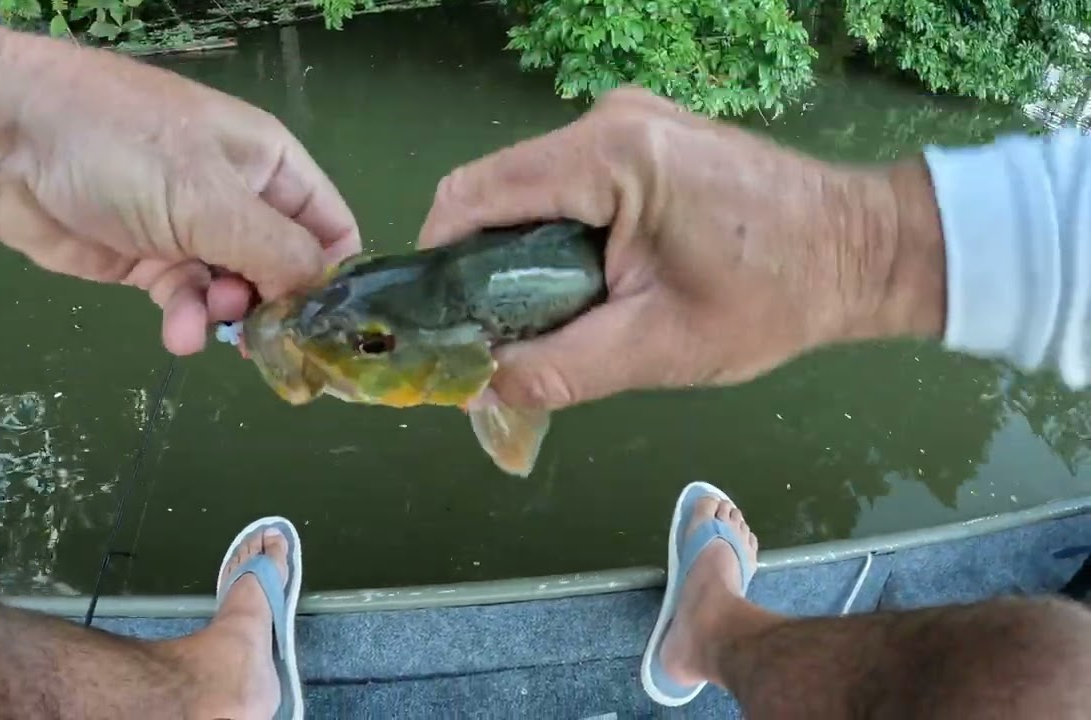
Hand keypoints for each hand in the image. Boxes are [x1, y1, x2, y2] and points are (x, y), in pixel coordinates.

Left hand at [0, 20, 359, 354]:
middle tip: (261, 339)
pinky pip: (188, 302)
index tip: (328, 329)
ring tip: (206, 326)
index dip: (335, 280)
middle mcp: (242, 199)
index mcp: (271, 165)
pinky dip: (188, 322)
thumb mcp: (210, 198)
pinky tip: (178, 336)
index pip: (330, 229)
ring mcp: (195, 232)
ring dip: (228, 318)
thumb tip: (319, 298)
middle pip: (286, 269)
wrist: (6, 141)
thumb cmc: (123, 150)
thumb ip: (276, 252)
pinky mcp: (151, 262)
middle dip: (277, 306)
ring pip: (237, 293)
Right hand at [418, 87, 945, 410]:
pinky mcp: (642, 138)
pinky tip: (579, 285)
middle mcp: (608, 120)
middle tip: (493, 336)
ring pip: (529, 189)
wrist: (864, 250)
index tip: (440, 322)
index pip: (475, 193)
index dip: (438, 259)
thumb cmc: (776, 296)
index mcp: (609, 157)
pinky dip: (554, 236)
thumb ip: (562, 371)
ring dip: (519, 254)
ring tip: (541, 319)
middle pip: (496, 190)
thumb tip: (480, 391)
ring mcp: (627, 122)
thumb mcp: (661, 347)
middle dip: (480, 265)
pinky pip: (565, 184)